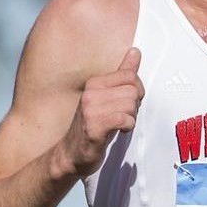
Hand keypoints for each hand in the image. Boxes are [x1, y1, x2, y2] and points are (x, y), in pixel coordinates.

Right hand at [56, 48, 142, 178]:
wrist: (70, 155)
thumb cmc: (92, 127)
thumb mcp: (107, 97)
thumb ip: (122, 75)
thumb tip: (135, 51)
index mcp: (94, 83)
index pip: (130, 75)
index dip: (136, 91)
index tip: (127, 103)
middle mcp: (91, 93)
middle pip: (133, 90)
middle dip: (135, 106)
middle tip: (123, 116)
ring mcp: (91, 110)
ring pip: (130, 104)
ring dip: (131, 117)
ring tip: (119, 124)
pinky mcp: (94, 127)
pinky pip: (123, 119)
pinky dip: (127, 126)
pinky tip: (119, 130)